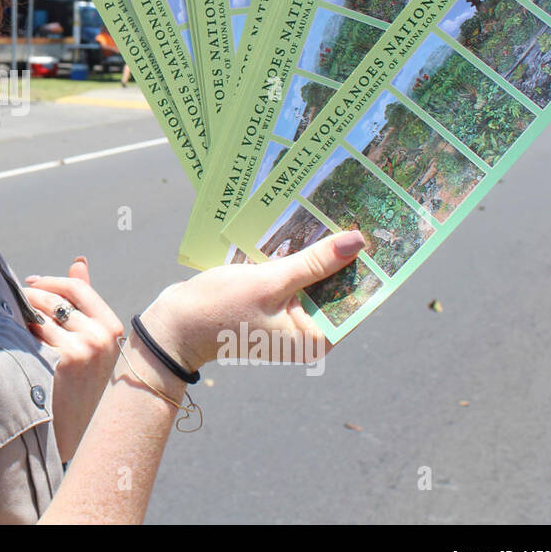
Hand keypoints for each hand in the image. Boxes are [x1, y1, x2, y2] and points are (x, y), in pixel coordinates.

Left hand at [20, 256, 123, 463]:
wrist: (82, 437)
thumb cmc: (84, 389)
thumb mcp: (95, 345)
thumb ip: (85, 303)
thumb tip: (78, 262)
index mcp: (113, 327)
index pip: (77, 288)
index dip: (49, 282)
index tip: (30, 284)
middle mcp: (102, 335)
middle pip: (54, 299)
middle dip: (28, 297)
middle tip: (11, 303)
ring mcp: (83, 348)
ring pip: (39, 316)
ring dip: (19, 317)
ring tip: (7, 325)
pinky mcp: (63, 361)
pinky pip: (31, 335)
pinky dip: (16, 334)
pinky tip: (8, 343)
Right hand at [140, 230, 367, 373]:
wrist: (174, 325)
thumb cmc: (220, 307)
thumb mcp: (271, 281)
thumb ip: (315, 262)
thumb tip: (357, 242)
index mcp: (315, 337)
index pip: (353, 298)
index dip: (364, 266)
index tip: (377, 234)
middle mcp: (307, 332)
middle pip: (334, 288)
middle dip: (338, 256)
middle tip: (351, 215)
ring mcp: (289, 321)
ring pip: (313, 281)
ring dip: (315, 255)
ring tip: (328, 217)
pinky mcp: (273, 309)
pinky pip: (293, 282)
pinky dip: (294, 261)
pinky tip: (297, 234)